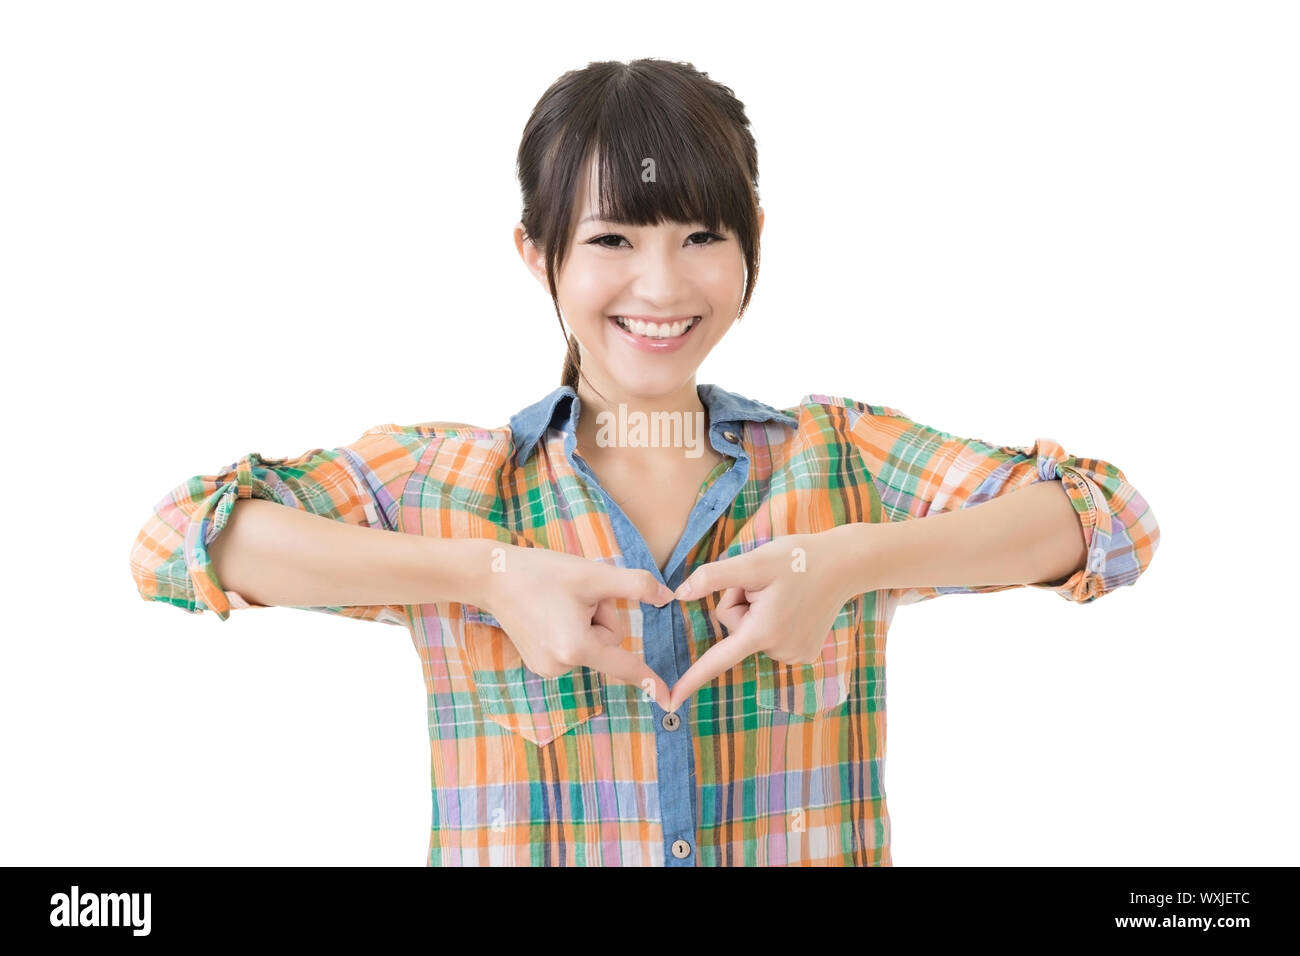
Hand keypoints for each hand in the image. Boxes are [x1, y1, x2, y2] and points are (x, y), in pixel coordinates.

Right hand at [476, 544, 677, 710]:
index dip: (650, 681)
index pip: (625, 666)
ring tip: (557, 602)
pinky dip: (572, 629)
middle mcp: (562, 666)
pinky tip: (549, 611)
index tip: (669, 702)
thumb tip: (667, 597)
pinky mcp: (541, 664)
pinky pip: (576, 647)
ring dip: (586, 621)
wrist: (493, 577)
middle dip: (601, 615)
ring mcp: (548, 669)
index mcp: (577, 648)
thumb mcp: (594, 575)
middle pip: (609, 642)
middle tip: (573, 595)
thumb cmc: (543, 572)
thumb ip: (636, 586)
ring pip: (593, 644)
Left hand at [667, 529, 860, 712]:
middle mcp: (779, 651)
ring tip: (784, 590)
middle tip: (768, 582)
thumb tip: (680, 595)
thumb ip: (713, 578)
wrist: (847, 563)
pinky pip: (770, 636)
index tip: (671, 702)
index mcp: (763, 633)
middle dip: (742, 601)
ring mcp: (795, 655)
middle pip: (735, 627)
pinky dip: (775, 617)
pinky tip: (795, 601)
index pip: (718, 660)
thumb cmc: (798, 557)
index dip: (692, 680)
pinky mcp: (804, 652)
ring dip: (759, 608)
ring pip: (752, 631)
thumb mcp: (753, 562)